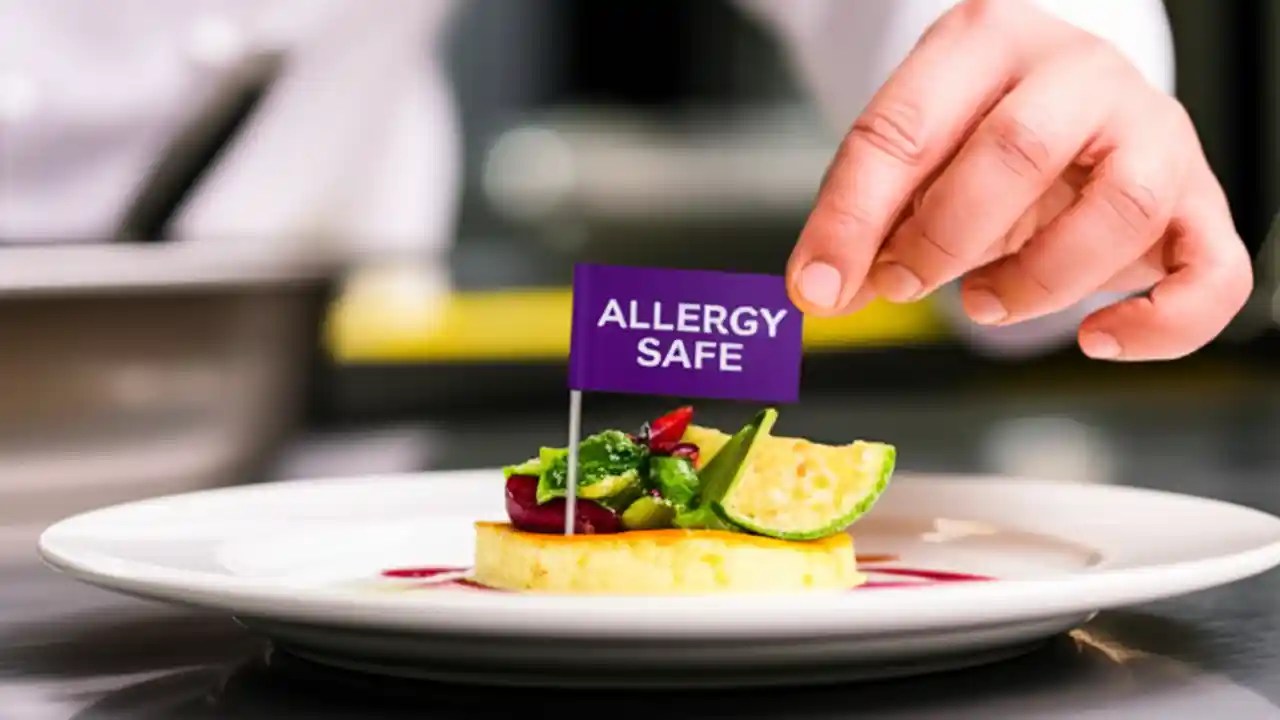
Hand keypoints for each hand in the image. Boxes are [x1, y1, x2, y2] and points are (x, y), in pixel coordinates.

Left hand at [787, 0, 1252, 360]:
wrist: (1075, 119)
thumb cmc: (981, 140)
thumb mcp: (914, 161)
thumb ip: (868, 218)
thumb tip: (822, 290)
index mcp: (987, 41)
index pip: (907, 125)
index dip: (851, 216)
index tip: (816, 286)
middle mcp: (1081, 73)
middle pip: (1017, 150)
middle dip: (943, 238)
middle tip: (901, 284)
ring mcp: (1153, 133)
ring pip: (1122, 207)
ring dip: (1039, 280)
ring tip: (982, 303)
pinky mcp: (1200, 203)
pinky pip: (1213, 272)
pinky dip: (1159, 324)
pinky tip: (1097, 339)